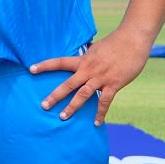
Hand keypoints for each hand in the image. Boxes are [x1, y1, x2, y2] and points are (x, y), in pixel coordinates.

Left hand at [29, 25, 153, 123]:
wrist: (133, 40)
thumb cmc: (116, 43)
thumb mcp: (96, 49)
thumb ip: (88, 57)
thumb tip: (82, 60)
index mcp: (83, 59)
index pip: (59, 62)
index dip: (45, 65)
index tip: (31, 69)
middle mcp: (89, 69)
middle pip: (68, 84)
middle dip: (55, 96)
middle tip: (43, 106)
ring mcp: (101, 78)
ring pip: (83, 95)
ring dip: (72, 107)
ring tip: (63, 117)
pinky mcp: (114, 84)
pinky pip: (105, 101)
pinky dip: (100, 113)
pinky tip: (96, 123)